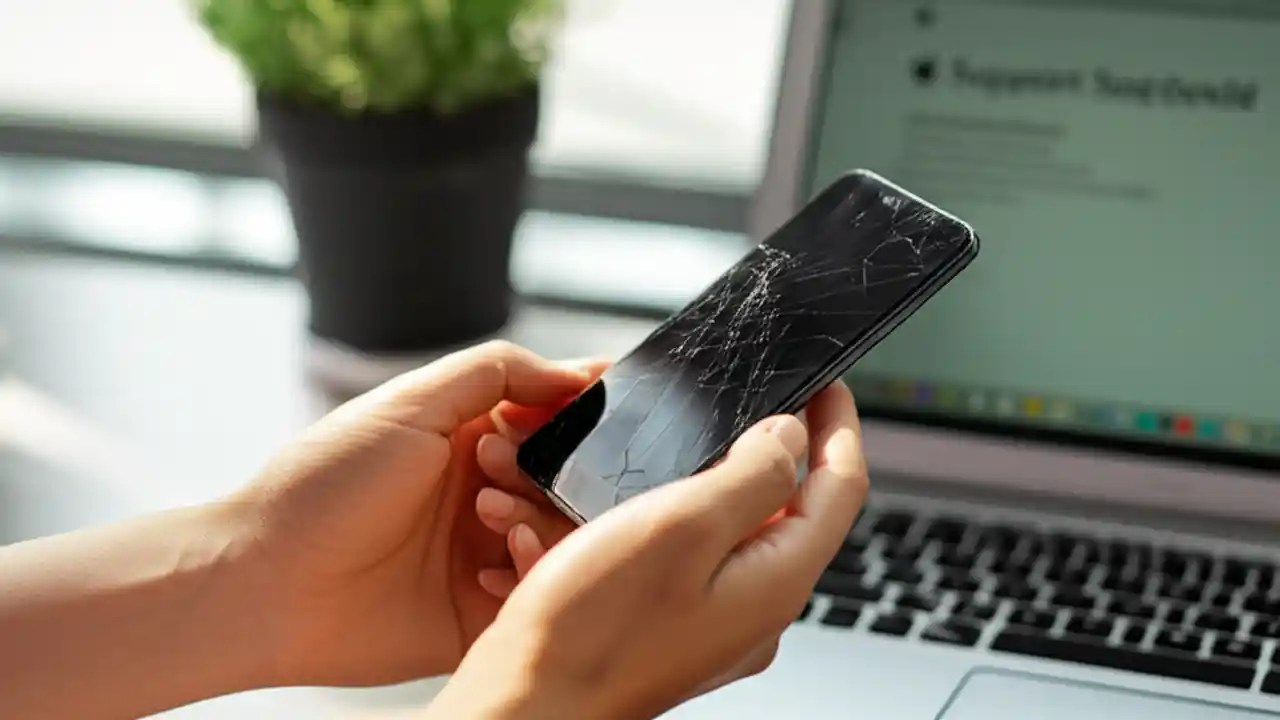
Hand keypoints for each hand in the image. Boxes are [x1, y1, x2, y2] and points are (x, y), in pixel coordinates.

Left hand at [226, 341, 606, 686]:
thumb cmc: (324, 486)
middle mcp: (484, 492)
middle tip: (497, 466)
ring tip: (489, 514)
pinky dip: (533, 572)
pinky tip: (493, 566)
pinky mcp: (483, 612)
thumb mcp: (410, 404)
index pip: (554, 414)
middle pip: (570, 475)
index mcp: (469, 437)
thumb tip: (575, 374)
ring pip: (564, 532)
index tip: (612, 406)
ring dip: (539, 516)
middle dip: (556, 465)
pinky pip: (541, 592)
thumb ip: (497, 373)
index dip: (585, 407)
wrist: (266, 585)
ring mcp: (484, 552)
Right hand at [430, 381, 867, 719]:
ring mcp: (713, 622)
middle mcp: (754, 608)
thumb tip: (791, 437)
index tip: (828, 384)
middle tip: (750, 403)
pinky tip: (619, 506)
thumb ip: (751, 474)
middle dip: (768, 448)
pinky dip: (659, 518)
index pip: (841, 487)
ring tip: (673, 447)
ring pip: (729, 528)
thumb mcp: (683, 525)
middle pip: (791, 507)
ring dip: (704, 479)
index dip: (838, 424)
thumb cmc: (594, 629)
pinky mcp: (669, 626)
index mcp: (776, 581)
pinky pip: (681, 556)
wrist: (527, 702)